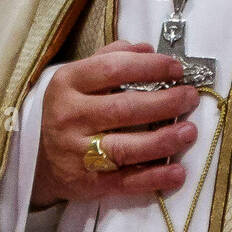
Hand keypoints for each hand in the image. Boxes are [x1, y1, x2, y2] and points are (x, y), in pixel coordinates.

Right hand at [31, 40, 199, 207]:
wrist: (41, 161)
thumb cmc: (71, 109)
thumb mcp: (80, 76)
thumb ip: (113, 57)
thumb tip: (148, 48)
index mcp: (69, 83)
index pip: (113, 69)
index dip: (149, 67)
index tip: (176, 68)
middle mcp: (70, 117)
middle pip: (124, 108)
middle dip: (164, 102)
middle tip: (190, 97)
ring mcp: (78, 153)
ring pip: (126, 147)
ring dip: (163, 140)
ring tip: (189, 131)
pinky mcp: (89, 183)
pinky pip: (126, 181)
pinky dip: (154, 177)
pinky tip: (177, 172)